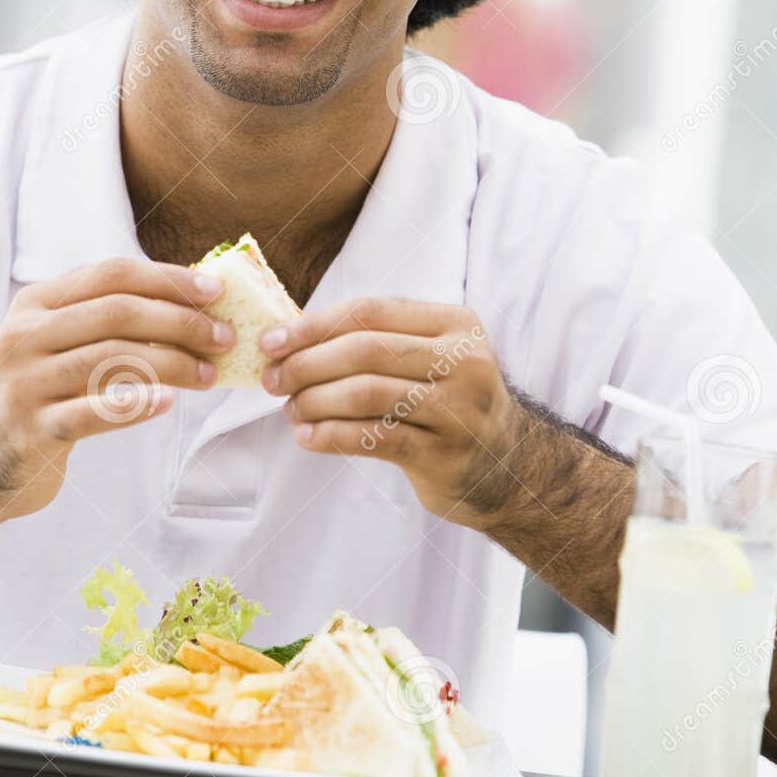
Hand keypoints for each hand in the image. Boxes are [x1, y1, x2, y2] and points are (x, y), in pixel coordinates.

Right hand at [0, 257, 232, 520]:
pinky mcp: (32, 430)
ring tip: (209, 375)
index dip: (167, 279)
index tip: (216, 292)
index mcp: (37, 303)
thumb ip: (107, 317)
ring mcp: (25, 383)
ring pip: (110, 359)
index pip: (111, 275)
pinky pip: (92, 414)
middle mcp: (25, 335)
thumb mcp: (59, 341)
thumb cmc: (43, 391)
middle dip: (180, 322)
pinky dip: (134, 406)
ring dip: (171, 364)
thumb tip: (193, 299)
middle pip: (116, 313)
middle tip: (224, 339)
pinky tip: (167, 403)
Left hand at [260, 298, 520, 523]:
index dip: (314, 325)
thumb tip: (291, 337)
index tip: (272, 342)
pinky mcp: (445, 455)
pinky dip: (331, 436)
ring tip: (291, 410)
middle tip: (273, 379)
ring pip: (366, 394)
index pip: (371, 312)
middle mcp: (464, 361)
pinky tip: (308, 437)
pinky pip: (374, 438)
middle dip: (307, 363)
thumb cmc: (447, 402)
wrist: (504, 464)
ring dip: (314, 401)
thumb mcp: (429, 356)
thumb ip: (376, 339)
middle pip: (366, 350)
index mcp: (455, 324)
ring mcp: (459, 410)